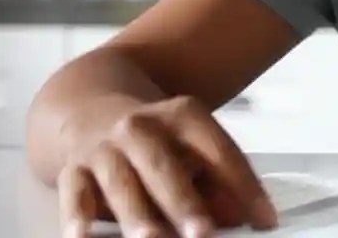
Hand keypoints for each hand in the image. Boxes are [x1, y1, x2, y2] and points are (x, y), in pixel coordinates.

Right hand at [58, 95, 277, 237]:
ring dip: (137, 216)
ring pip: (121, 183)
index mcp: (183, 116)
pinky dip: (77, 218)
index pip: (219, 151)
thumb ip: (217, 183)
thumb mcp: (192, 149)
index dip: (243, 186)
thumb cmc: (156, 142)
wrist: (90, 111)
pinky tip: (82, 237)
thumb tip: (241, 219)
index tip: (265, 220)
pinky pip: (75, 195)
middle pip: (165, 166)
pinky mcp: (73, 170)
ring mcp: (104, 148)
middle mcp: (141, 127)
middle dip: (184, 202)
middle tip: (203, 233)